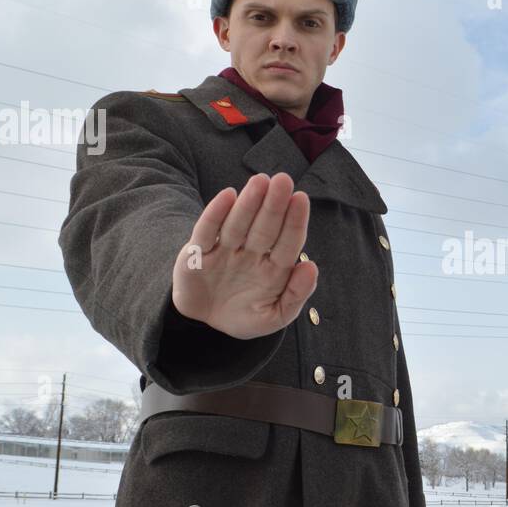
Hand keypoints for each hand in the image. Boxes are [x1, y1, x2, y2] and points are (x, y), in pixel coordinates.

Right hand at [172, 173, 317, 338]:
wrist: (205, 326)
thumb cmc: (244, 316)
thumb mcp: (274, 316)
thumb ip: (295, 295)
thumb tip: (311, 266)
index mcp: (274, 268)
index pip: (287, 242)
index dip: (294, 221)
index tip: (301, 199)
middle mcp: (251, 254)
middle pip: (264, 227)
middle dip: (274, 205)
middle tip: (283, 180)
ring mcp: (224, 251)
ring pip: (238, 224)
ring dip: (249, 203)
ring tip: (260, 181)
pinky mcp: (197, 254)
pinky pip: (207, 232)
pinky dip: (215, 214)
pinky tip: (228, 195)